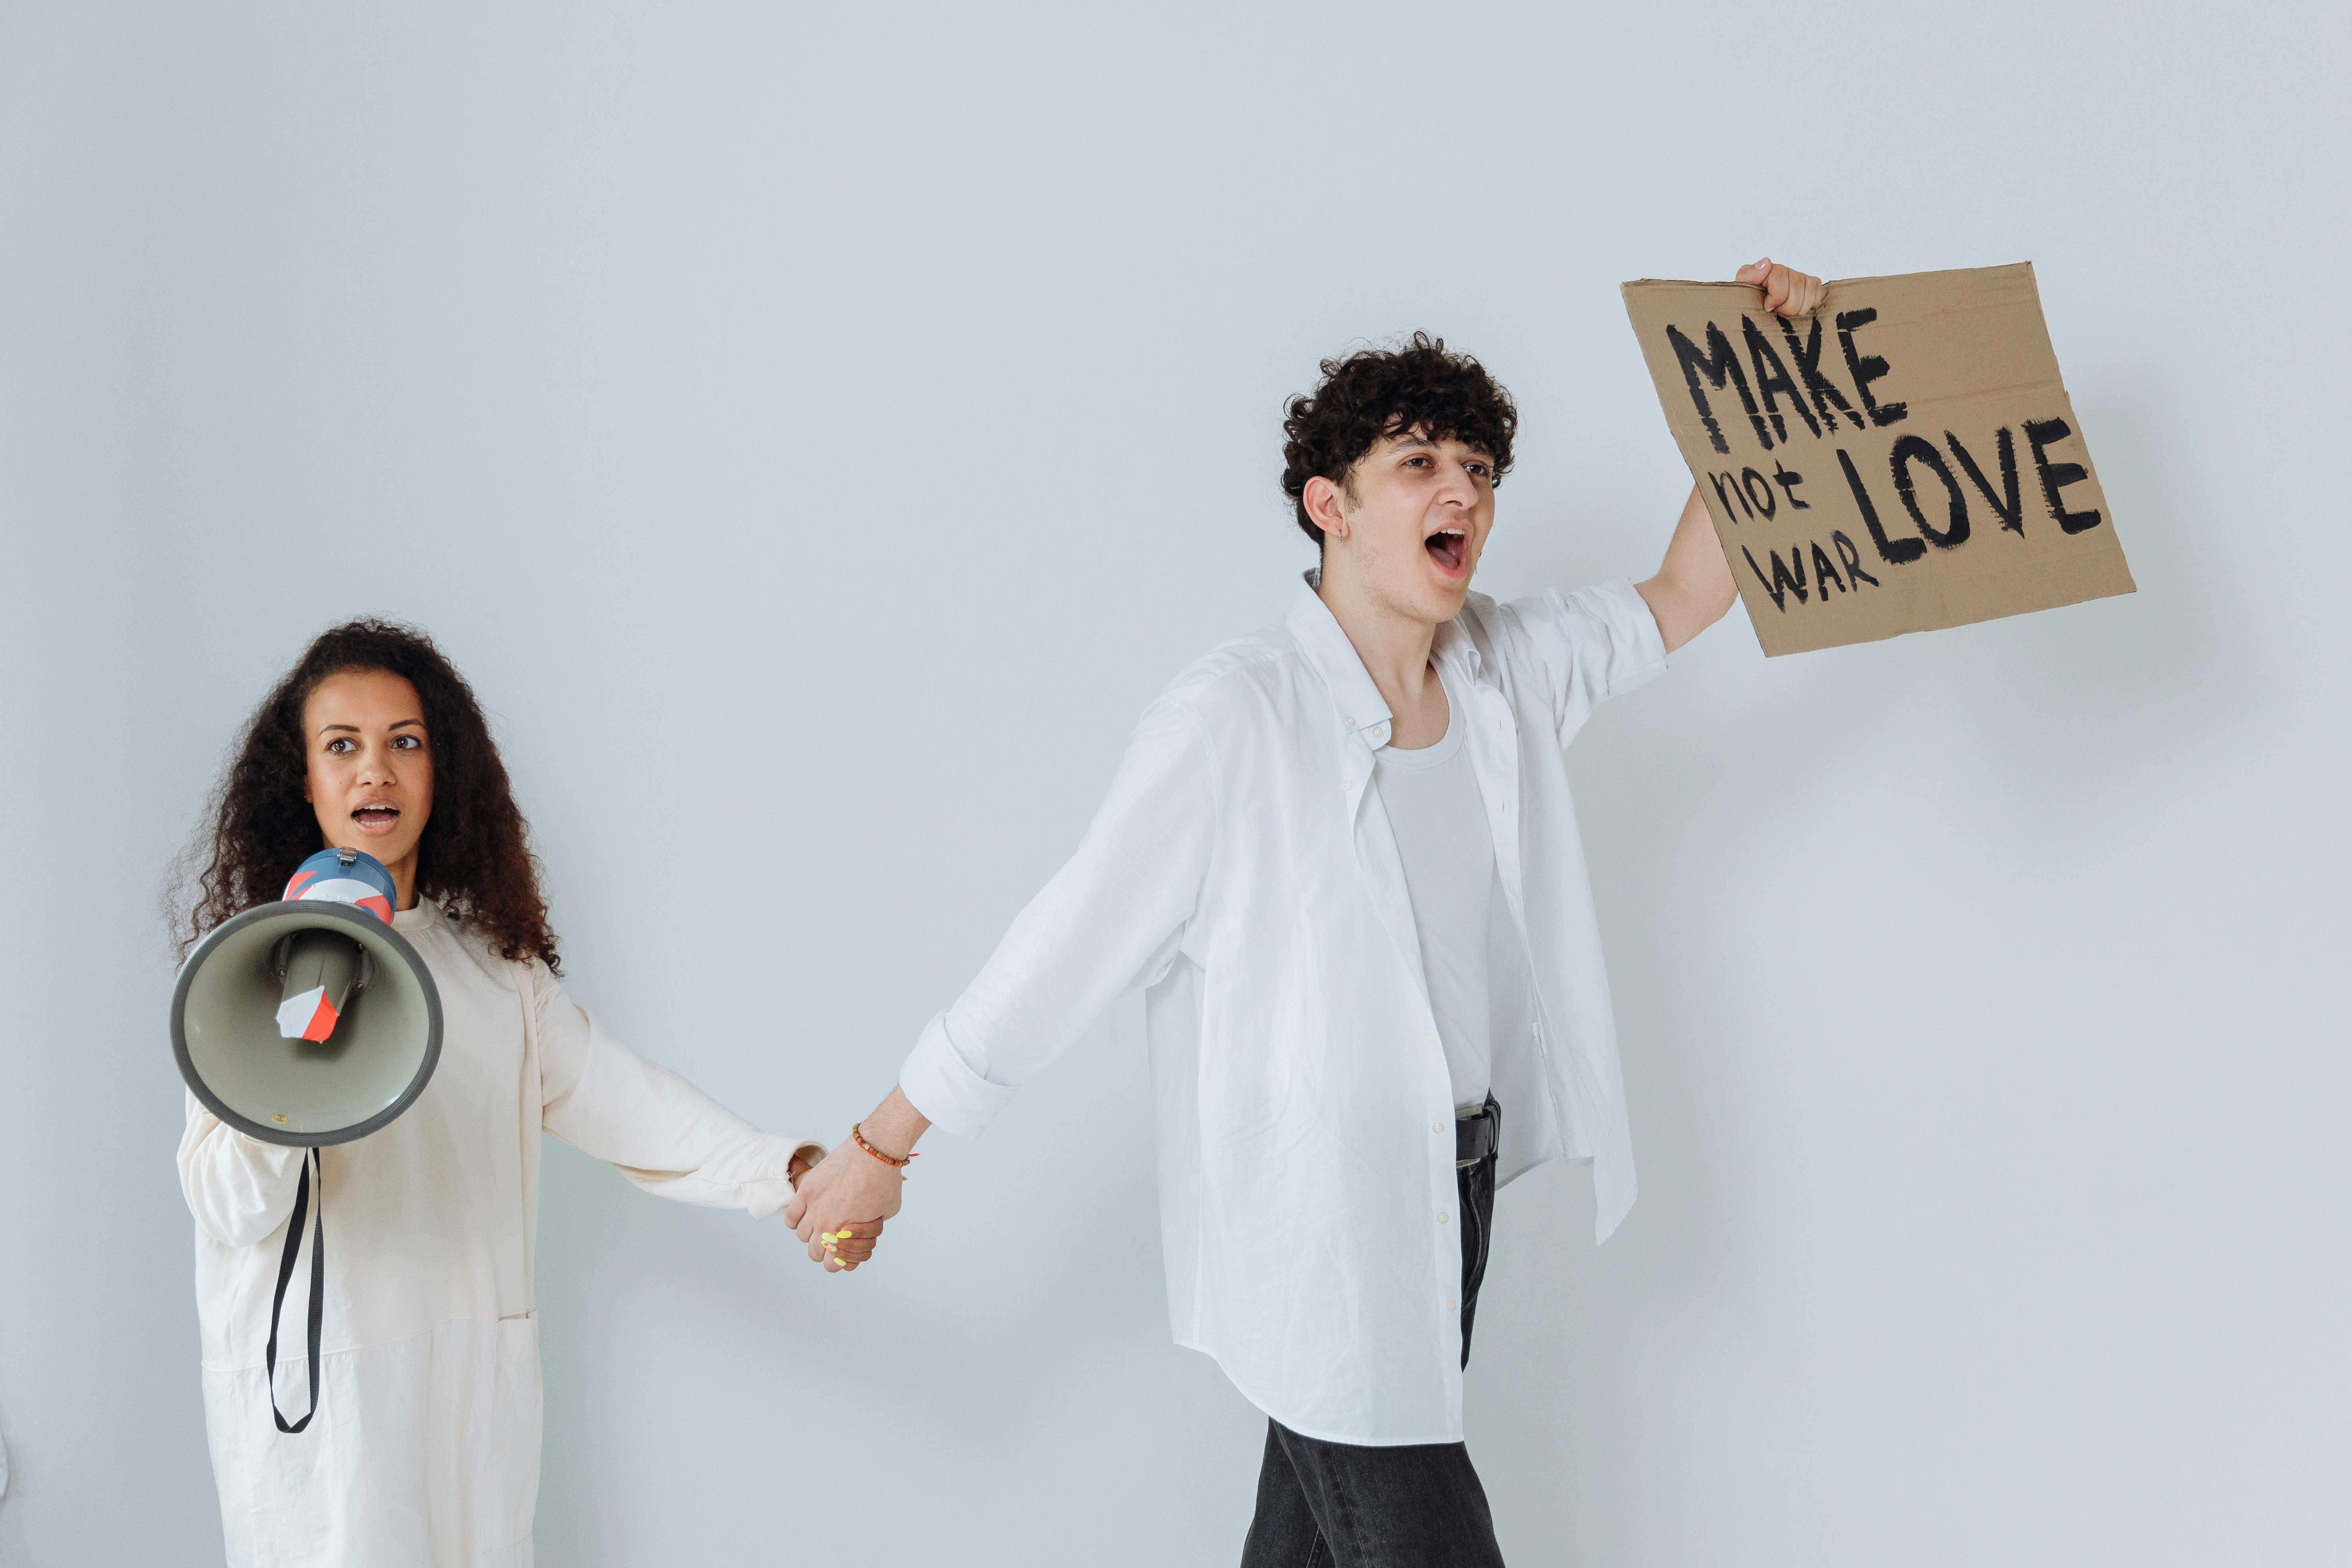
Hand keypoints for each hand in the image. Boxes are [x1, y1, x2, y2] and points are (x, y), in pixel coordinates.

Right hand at [783, 1137, 907, 1266]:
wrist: (874, 1151)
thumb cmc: (885, 1181)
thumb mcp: (885, 1214)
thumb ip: (869, 1229)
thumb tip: (859, 1233)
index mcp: (844, 1234)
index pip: (831, 1264)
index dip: (840, 1262)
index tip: (845, 1253)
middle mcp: (824, 1224)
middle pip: (814, 1253)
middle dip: (826, 1250)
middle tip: (834, 1239)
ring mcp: (812, 1206)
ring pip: (801, 1235)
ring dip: (811, 1234)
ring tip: (823, 1223)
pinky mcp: (806, 1189)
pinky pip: (790, 1216)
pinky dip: (796, 1220)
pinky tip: (806, 1215)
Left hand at [1735, 256, 1822, 317]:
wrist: (1751, 316)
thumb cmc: (1746, 306)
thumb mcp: (1740, 292)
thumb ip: (1749, 275)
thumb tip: (1767, 263)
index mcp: (1764, 270)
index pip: (1780, 273)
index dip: (1777, 295)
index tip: (1767, 307)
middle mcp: (1782, 270)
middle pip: (1797, 283)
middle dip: (1788, 305)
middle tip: (1777, 311)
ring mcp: (1796, 277)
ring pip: (1809, 288)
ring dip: (1798, 307)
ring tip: (1786, 312)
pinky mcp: (1807, 285)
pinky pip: (1816, 290)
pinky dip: (1810, 303)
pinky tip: (1797, 308)